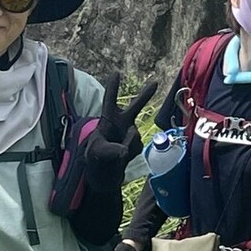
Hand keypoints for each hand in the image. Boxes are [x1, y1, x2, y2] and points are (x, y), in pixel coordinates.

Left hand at [86, 73, 159, 190]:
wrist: (104, 177)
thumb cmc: (95, 159)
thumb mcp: (97, 152)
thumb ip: (111, 150)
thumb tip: (124, 151)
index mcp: (107, 119)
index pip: (110, 100)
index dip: (113, 86)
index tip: (116, 73)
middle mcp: (120, 123)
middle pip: (135, 106)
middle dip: (146, 95)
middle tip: (156, 82)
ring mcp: (129, 134)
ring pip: (134, 135)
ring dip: (126, 144)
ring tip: (115, 154)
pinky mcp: (135, 145)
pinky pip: (136, 147)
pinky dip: (129, 153)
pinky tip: (121, 159)